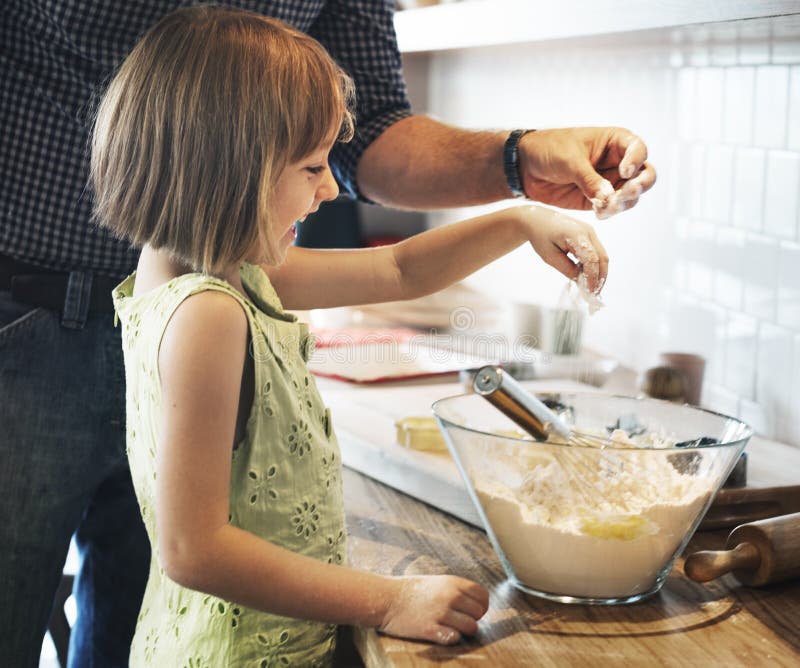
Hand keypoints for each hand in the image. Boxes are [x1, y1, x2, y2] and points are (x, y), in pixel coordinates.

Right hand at [378, 575, 489, 644]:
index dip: (482, 605)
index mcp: (452, 582)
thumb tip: (478, 603)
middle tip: (460, 620)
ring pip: (471, 627)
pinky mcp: (431, 630)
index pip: (483, 595)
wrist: (386, 599)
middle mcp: (449, 596)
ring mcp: (440, 613)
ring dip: (464, 630)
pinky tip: (441, 633)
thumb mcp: (437, 582)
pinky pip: (454, 638)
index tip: (474, 611)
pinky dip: (451, 638)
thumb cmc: (411, 590)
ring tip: (452, 628)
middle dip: (473, 618)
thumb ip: (457, 589)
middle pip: (479, 612)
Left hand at [517, 127, 655, 217]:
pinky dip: (610, 211)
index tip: (624, 171)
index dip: (636, 161)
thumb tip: (608, 198)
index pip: (638, 149)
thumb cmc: (549, 150)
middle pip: (644, 174)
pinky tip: (600, 212)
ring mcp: (610, 182)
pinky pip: (613, 208)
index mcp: (614, 141)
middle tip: (626, 193)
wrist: (527, 167)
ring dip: (624, 202)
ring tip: (607, 206)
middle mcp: (618, 162)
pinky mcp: (599, 199)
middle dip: (639, 185)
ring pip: (632, 195)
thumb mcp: (569, 160)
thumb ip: (589, 179)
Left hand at [520, 204, 608, 292]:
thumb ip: (566, 268)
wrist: (537, 219)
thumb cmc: (540, 236)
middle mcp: (588, 231)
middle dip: (600, 278)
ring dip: (599, 273)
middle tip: (594, 294)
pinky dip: (595, 266)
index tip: (589, 292)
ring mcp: (590, 232)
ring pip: (602, 256)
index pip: (591, 259)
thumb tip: (581, 280)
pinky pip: (597, 252)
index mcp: (576, 234)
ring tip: (591, 288)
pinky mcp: (589, 235)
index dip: (592, 277)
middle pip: (602, 258)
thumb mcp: (549, 256)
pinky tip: (587, 277)